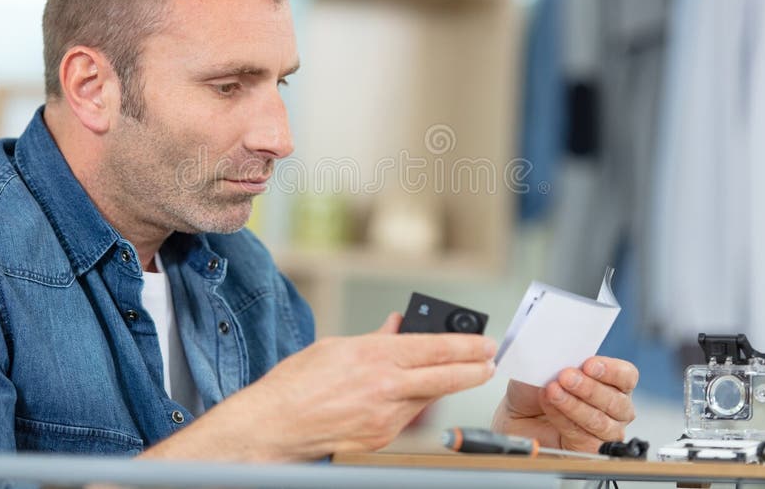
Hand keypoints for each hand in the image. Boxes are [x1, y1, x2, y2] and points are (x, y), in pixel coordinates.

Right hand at [145, 313, 495, 460]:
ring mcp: (385, 416)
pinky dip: (413, 403)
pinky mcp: (381, 437)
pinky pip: (408, 416)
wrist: (275, 426)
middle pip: (446, 377)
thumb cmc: (296, 383)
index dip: (467, 346)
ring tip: (453, 373)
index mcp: (375, 356)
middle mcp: (386, 387)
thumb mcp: (336, 346)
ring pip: (428, 398)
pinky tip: (408, 394)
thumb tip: (397, 327)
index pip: (435, 348)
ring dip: (441, 385)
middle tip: (490, 363)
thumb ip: (374, 338)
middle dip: (474, 369)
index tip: (486, 343)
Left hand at [491, 356, 637, 452]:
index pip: (626, 376)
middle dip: (589, 388)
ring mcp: (604, 431)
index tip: (589, 364)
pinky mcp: (588, 449)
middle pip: (617, 401)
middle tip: (566, 376)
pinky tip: (549, 406)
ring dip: (574, 404)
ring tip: (553, 391)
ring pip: (600, 421)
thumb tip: (560, 349)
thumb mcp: (544, 365)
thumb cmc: (536, 389)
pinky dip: (563, 419)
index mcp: (611, 382)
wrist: (516, 415)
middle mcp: (614, 408)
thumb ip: (558, 358)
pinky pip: (583, 437)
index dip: (612, 370)